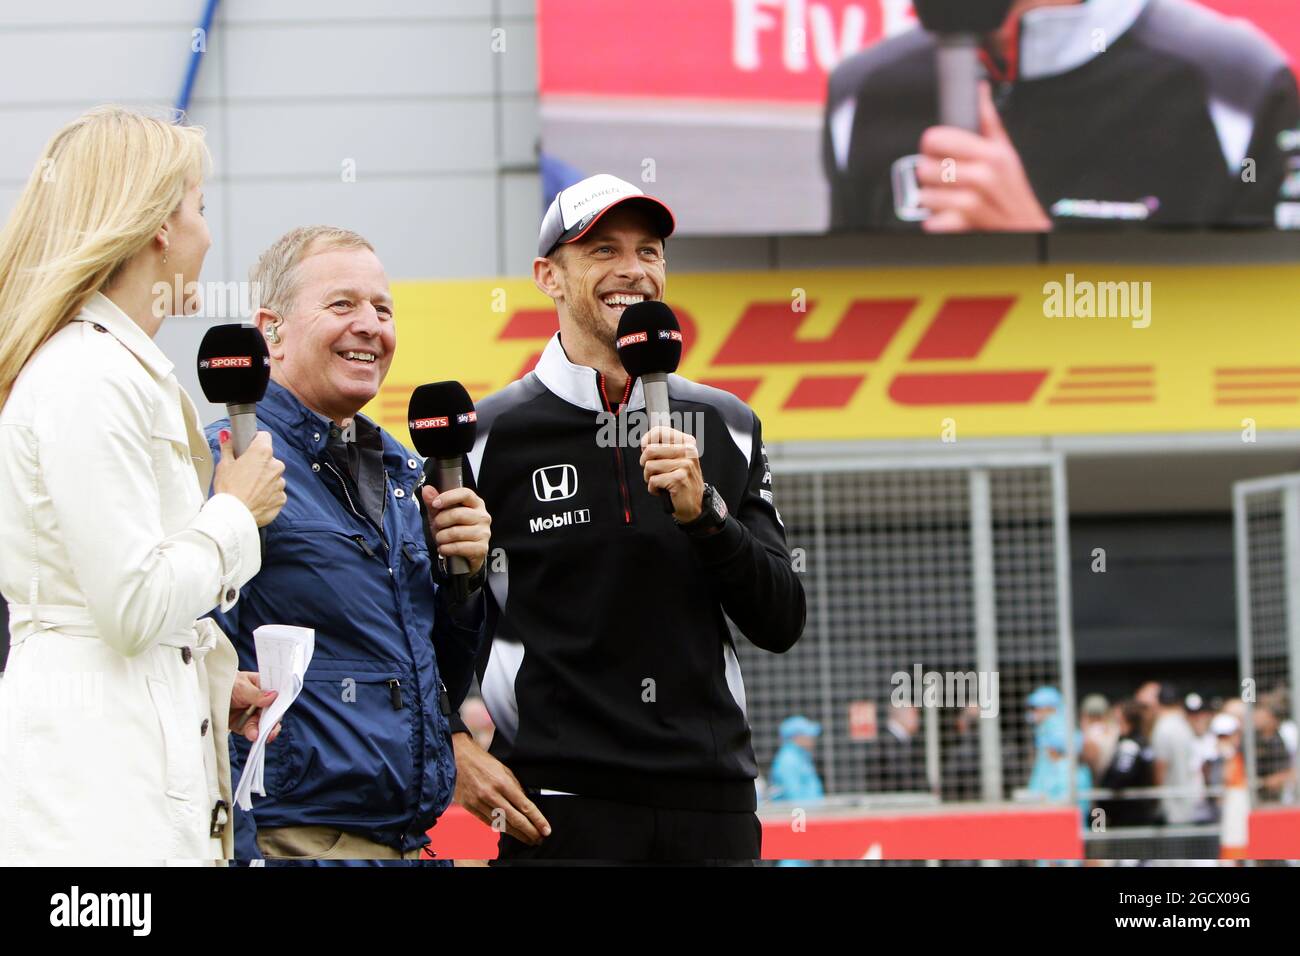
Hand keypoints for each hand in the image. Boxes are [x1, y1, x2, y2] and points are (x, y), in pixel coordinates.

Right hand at [213, 429, 286, 527]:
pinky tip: (255, 499)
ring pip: (273, 476)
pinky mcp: (282, 498)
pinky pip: (275, 492)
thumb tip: (226, 435)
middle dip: (259, 464)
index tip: (248, 448)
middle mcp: (275, 465)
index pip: (264, 437)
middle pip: (269, 459)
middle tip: (244, 473)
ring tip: (248, 489)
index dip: (255, 441)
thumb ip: (228, 447)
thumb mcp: (223, 465)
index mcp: (262, 452)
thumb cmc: (228, 489)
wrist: (234, 516)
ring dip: (264, 480)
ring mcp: (280, 482)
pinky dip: (268, 495)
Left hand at [229, 671, 279, 743]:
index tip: (278, 712)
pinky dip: (254, 735)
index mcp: (264, 687)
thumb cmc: (226, 684)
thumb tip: (274, 696)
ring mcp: (254, 714)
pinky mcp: (245, 725)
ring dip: (263, 731)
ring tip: (258, 735)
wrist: (207, 695)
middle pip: (273, 713)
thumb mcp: (240, 685)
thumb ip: (256, 693)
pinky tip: (254, 736)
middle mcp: (262, 702)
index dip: (279, 704)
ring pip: (265, 725)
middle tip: (271, 729)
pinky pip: (253, 731)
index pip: (277, 696)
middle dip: (272, 722)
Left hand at [420, 485, 490, 575]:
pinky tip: (444, 548)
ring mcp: (484, 533)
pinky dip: (446, 549)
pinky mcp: (482, 548)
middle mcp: (483, 516)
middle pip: (458, 514)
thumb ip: (433, 502)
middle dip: (441, 521)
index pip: (465, 494)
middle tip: (436, 526)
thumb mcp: (441, 515)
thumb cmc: (453, 530)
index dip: (449, 497)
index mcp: (476, 503)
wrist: (462, 556)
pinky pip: (459, 547)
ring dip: (441, 537)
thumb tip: (427, 489)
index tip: (435, 504)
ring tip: (440, 539)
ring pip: (456, 532)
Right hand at [452, 733, 550, 844]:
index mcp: (503, 783)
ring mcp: (479, 803)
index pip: (525, 806)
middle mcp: (491, 795)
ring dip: (517, 834)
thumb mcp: (504, 769)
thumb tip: (524, 804)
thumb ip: (515, 787)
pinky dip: (500, 828)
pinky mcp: (470, 808)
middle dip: (530, 832)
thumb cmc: (482, 761)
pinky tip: (509, 832)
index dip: (537, 820)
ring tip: (527, 839)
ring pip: (502, 824)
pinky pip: (488, 822)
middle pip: (515, 819)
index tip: (546, 829)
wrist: (457, 757)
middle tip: (539, 839)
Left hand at [639, 425, 703, 521]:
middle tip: (653, 472)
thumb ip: (663, 448)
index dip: (646, 441)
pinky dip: (653, 489)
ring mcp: (685, 465)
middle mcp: (688, 451)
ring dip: (649, 478)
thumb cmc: (681, 481)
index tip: (646, 450)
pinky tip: (664, 491)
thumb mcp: (676, 459)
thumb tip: (644, 443)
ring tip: (661, 482)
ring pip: (649, 466)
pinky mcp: (679, 479)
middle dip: (645, 464)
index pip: (659, 431)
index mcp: (687, 443)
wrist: (693, 505)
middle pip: (650, 450)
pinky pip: (653, 481)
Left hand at [915, 82, 1050, 232]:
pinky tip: (947, 217)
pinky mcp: (965, 227)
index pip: (936, 139)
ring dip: (931, 200)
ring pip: (925, 195)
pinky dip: (935, 222)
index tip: (936, 152)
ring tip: (947, 199)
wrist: (1027, 230)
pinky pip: (932, 221)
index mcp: (991, 154)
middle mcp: (983, 176)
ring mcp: (974, 202)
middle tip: (943, 180)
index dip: (930, 146)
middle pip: (925, 167)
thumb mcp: (1006, 153)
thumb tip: (979, 89)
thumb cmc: (1013, 193)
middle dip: (930, 176)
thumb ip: (988, 122)